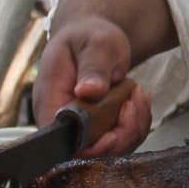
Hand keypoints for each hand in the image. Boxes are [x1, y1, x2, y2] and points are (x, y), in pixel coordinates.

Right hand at [33, 15, 151, 156]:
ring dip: (133, 126)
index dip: (91, 146)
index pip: (63, 142)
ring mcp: (80, 126)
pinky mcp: (98, 127)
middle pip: (90, 152)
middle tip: (134, 102)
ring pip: (110, 148)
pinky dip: (136, 122)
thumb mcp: (95, 44)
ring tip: (138, 95)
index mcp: (50, 102)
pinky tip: (138, 98)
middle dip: (121, 134)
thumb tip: (88, 91)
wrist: (92, 35)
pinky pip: (120, 138)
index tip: (115, 129)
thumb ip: (93, 67)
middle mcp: (62, 120)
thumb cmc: (88, 36)